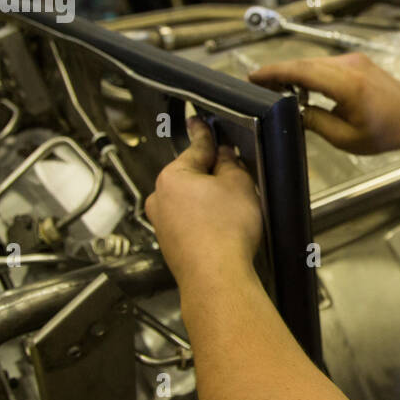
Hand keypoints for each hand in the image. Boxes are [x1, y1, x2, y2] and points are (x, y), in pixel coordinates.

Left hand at [145, 118, 262, 286]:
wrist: (216, 277)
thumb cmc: (225, 232)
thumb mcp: (239, 184)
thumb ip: (230, 163)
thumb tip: (225, 156)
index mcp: (172, 177)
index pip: (195, 148)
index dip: (204, 134)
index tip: (199, 122)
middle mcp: (160, 199)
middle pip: (192, 177)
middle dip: (213, 177)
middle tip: (237, 179)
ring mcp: (163, 225)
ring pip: (191, 202)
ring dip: (211, 202)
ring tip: (236, 212)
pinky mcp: (172, 246)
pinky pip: (191, 225)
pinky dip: (207, 224)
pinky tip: (225, 231)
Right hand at [250, 52, 399, 153]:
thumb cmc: (386, 131)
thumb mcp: (347, 138)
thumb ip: (316, 123)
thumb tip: (294, 111)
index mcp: (347, 85)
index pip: (302, 71)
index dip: (274, 73)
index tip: (254, 78)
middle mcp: (349, 66)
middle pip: (303, 63)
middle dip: (278, 73)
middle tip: (257, 87)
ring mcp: (353, 60)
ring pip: (312, 62)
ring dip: (292, 73)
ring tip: (274, 90)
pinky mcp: (355, 60)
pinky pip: (324, 64)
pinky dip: (308, 73)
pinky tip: (300, 88)